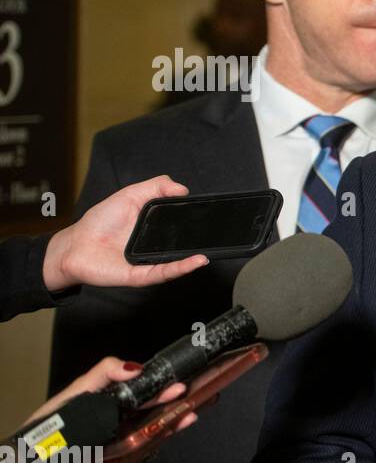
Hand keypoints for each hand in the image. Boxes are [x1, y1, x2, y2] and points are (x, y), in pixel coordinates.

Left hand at [29, 357, 191, 462]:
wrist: (37, 457)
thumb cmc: (57, 421)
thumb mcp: (80, 390)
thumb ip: (105, 372)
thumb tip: (137, 367)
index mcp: (116, 408)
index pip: (146, 397)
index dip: (164, 389)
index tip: (179, 382)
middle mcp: (125, 427)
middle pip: (157, 415)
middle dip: (177, 405)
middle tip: (192, 394)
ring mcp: (126, 448)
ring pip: (157, 434)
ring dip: (176, 422)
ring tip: (189, 412)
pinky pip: (146, 452)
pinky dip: (163, 439)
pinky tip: (176, 425)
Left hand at [42, 176, 207, 291]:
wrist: (74, 246)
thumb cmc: (99, 223)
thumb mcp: (129, 196)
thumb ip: (155, 186)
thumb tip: (183, 188)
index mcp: (157, 228)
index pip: (182, 225)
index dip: (196, 220)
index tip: (210, 214)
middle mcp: (157, 247)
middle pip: (183, 245)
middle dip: (200, 242)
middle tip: (214, 234)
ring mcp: (150, 262)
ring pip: (177, 263)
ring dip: (193, 260)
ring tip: (207, 252)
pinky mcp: (141, 275)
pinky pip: (164, 272)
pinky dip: (180, 267)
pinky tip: (195, 261)